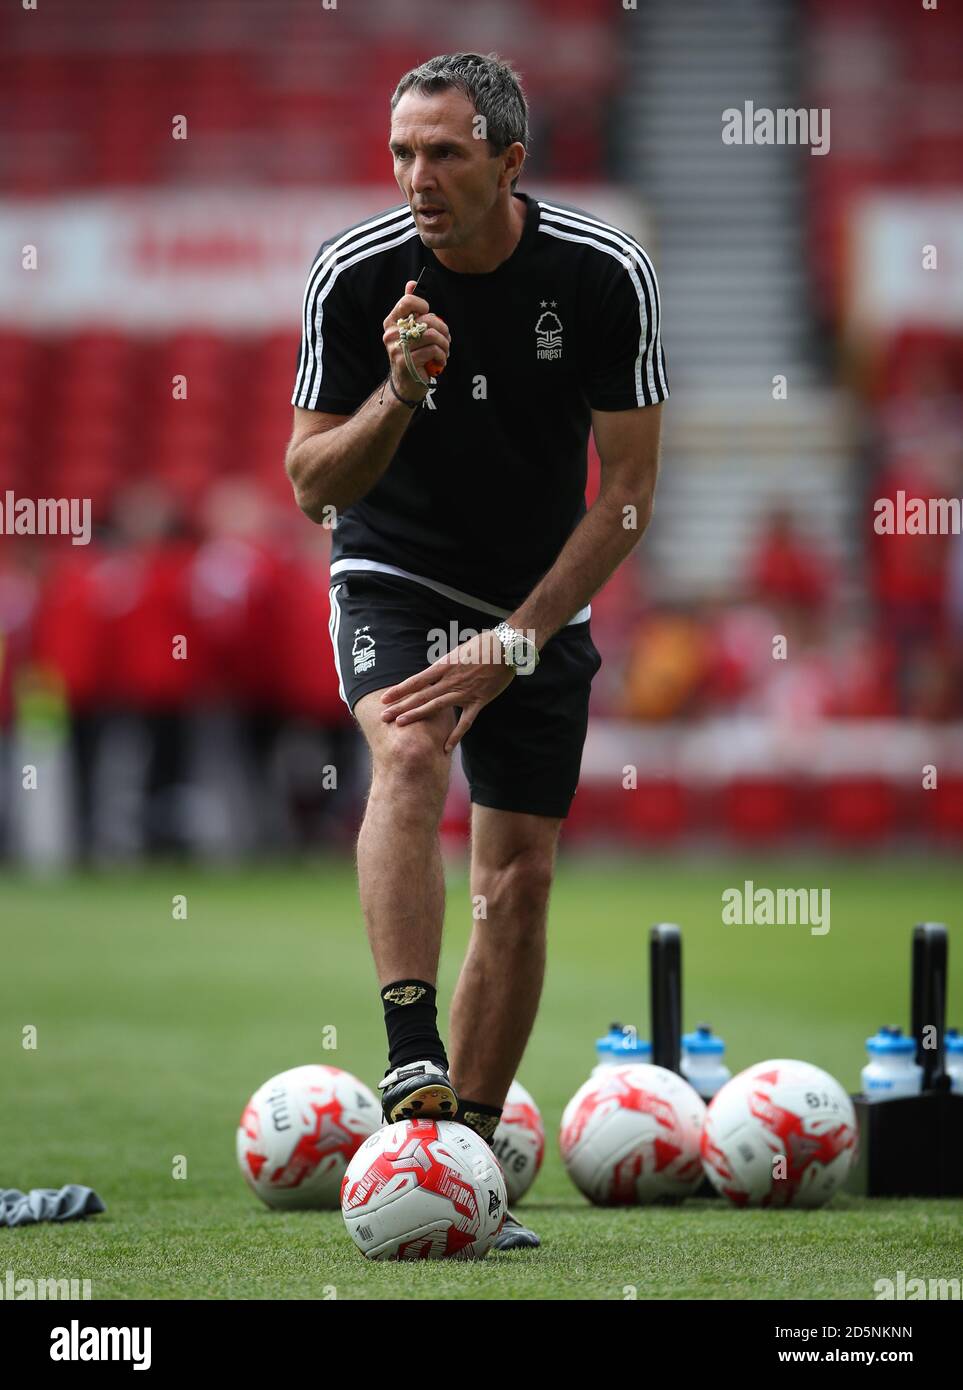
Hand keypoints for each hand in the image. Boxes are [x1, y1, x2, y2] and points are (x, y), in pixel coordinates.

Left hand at [380, 630, 514, 752]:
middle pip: (421, 696)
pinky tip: (446, 747)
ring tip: (400, 724)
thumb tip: (432, 673)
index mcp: (444, 665)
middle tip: (383, 716)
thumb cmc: (483, 645)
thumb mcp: (458, 651)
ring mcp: (464, 692)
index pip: (416, 680)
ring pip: (436, 707)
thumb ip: (445, 665)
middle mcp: (450, 680)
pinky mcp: (478, 701)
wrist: (507, 648)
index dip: (399, 690)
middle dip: (400, 706)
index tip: (384, 698)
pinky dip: (456, 735)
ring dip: (417, 716)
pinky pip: (465, 722)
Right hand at [383, 281, 449, 400]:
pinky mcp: (406, 362)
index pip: (407, 301)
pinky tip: (440, 360)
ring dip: (444, 344)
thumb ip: (411, 308)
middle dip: (442, 329)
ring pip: (432, 335)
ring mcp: (397, 348)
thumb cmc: (412, 354)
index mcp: (391, 322)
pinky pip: (432, 350)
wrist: (406, 383)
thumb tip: (412, 283)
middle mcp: (391, 334)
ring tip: (444, 350)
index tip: (429, 312)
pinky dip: (441, 356)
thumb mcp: (411, 330)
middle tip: (446, 338)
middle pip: (426, 319)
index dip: (423, 305)